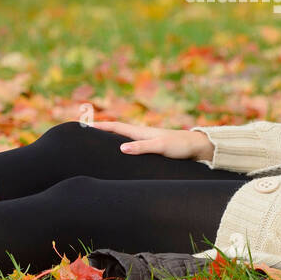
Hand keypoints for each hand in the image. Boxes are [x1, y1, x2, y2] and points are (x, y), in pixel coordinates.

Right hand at [87, 120, 212, 160]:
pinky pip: (131, 146)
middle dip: (100, 131)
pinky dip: (121, 147)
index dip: (100, 126)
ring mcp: (146, 141)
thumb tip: (121, 148)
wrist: (197, 147)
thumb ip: (142, 147)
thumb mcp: (161, 148)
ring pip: (123, 138)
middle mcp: (141, 135)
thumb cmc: (180, 146)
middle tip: (83, 133)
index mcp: (141, 132)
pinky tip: (119, 154)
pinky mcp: (152, 149)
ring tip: (95, 144)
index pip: (115, 127)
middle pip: (116, 131)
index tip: (83, 125)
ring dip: (109, 139)